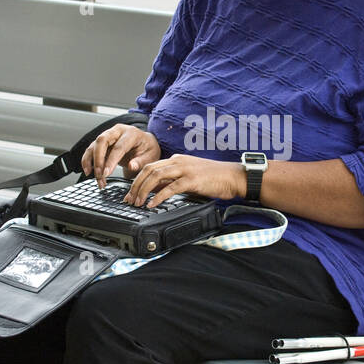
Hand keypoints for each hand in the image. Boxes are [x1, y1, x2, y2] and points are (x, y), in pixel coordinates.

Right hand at [82, 124, 160, 184]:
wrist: (145, 144)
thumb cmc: (148, 149)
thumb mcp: (151, 156)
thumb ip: (141, 162)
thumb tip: (131, 166)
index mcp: (131, 133)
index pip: (119, 147)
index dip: (111, 161)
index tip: (106, 173)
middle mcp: (118, 131)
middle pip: (102, 140)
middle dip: (98, 159)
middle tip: (99, 175)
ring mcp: (109, 135)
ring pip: (94, 145)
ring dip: (91, 162)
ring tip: (94, 177)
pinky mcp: (103, 142)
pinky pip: (91, 149)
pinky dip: (87, 160)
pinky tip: (88, 171)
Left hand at [123, 154, 244, 207]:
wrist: (234, 177)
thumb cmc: (215, 178)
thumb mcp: (190, 176)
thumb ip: (173, 180)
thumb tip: (156, 191)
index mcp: (177, 160)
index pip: (150, 167)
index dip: (137, 180)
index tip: (131, 193)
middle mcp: (178, 162)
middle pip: (149, 170)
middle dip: (135, 185)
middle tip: (129, 199)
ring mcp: (185, 170)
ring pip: (156, 176)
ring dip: (143, 190)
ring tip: (137, 203)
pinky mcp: (192, 180)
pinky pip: (170, 188)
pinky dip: (158, 197)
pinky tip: (152, 204)